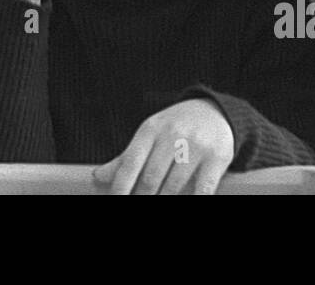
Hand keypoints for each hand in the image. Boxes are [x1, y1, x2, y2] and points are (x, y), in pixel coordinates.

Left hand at [93, 98, 233, 194]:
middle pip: (151, 178)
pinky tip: (184, 201)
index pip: (130, 163)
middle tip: (139, 203)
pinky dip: (193, 200)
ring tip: (159, 201)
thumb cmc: (174, 127)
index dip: (120, 187)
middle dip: (142, 198)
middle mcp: (172, 135)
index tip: (116, 200)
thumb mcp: (149, 135)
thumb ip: (126, 158)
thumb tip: (97, 177)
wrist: (213, 111)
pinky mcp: (217, 157)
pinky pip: (203, 190)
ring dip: (164, 200)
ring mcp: (196, 146)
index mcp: (150, 129)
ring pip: (174, 186)